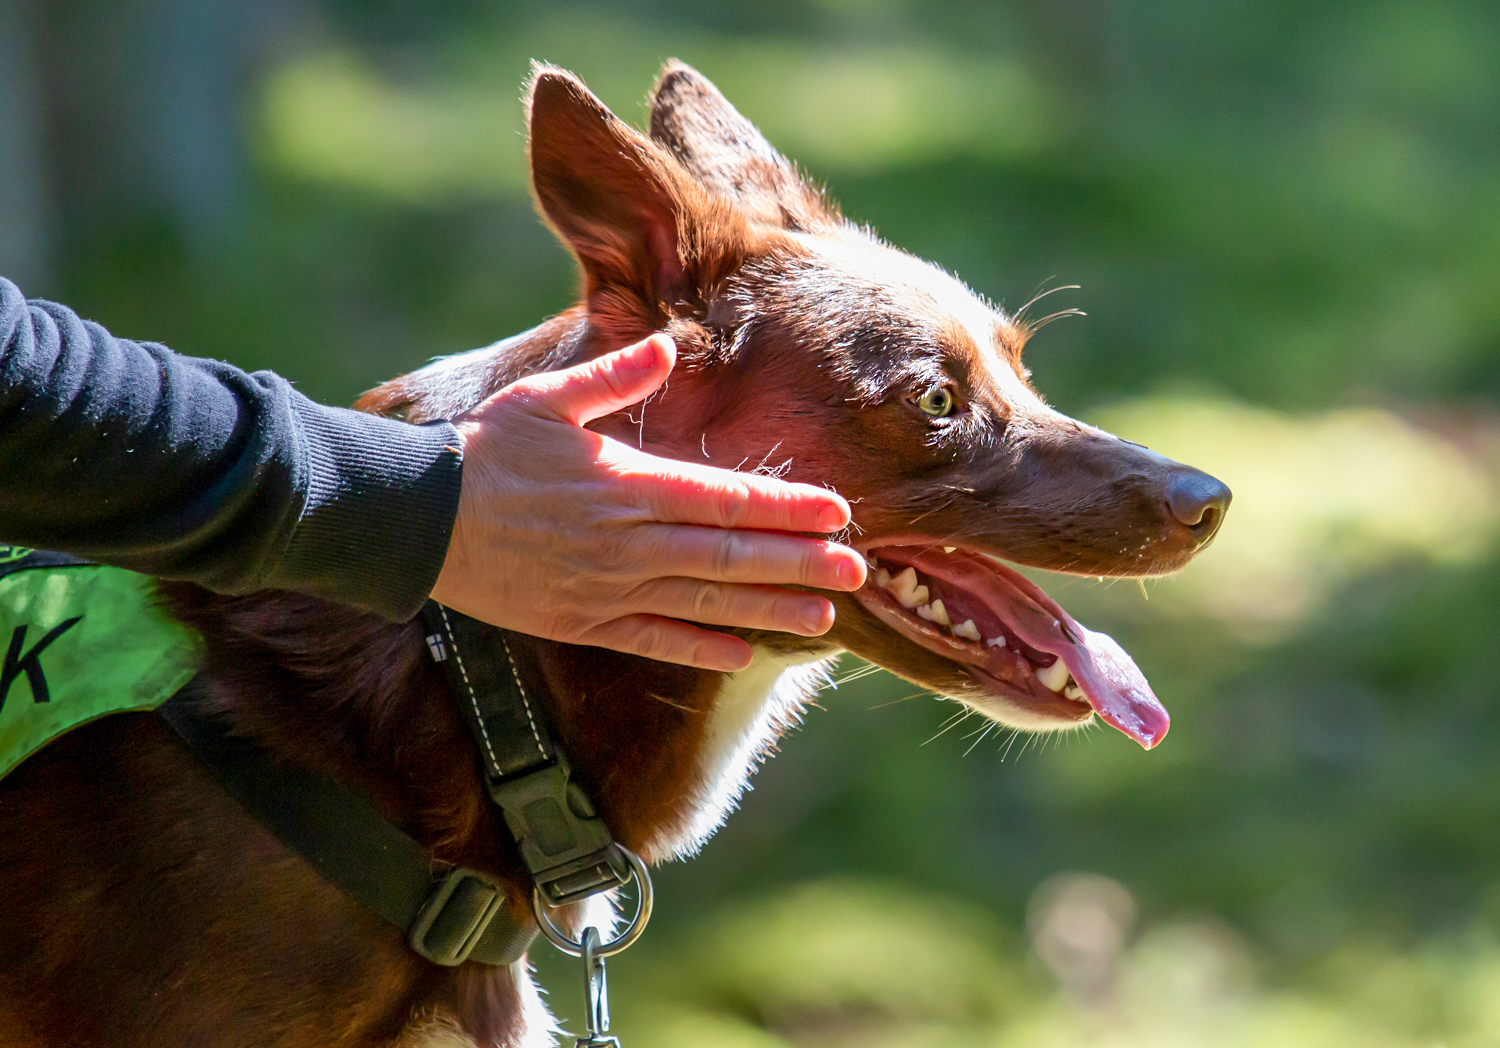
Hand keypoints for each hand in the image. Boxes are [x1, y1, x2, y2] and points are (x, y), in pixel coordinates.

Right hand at [430, 333, 866, 670]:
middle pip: (731, 555)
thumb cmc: (483, 450)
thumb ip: (613, 377)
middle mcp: (626, 541)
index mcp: (625, 482)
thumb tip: (668, 346)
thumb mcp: (544, 399)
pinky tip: (746, 652)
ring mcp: (606, 589)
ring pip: (705, 603)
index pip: (726, 497)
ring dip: (769, 608)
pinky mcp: (582, 623)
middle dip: (800, 561)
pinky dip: (701, 647)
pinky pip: (653, 641)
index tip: (839, 510)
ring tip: (827, 615)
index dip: (786, 506)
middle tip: (860, 568)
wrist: (412, 519)